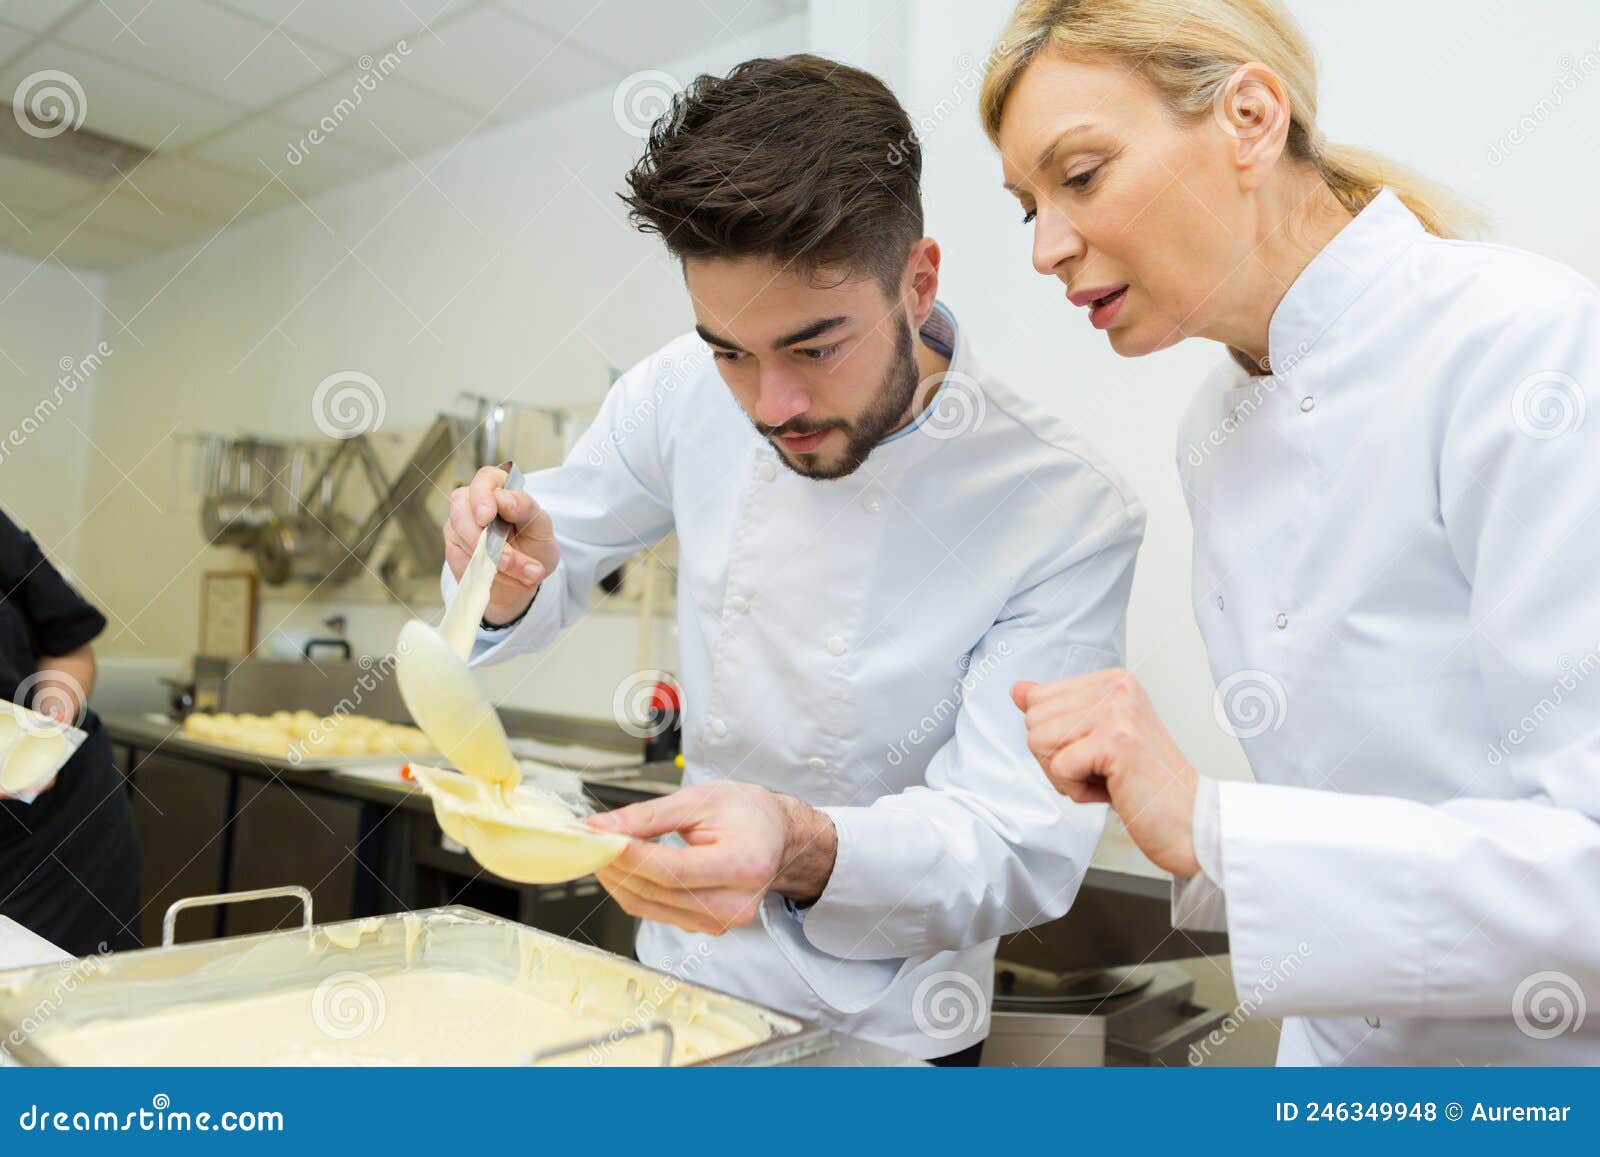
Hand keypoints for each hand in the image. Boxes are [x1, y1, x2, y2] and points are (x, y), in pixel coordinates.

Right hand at [443, 465, 560, 626]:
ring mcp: (458, 528)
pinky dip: (486, 574)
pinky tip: (510, 580)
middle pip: (461, 513)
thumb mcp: (541, 526)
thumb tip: (503, 498)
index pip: (484, 480)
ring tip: (525, 575)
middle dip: (484, 541)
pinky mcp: (454, 552)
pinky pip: (461, 564)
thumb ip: (525, 508)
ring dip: (492, 563)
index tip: (486, 517)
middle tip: (509, 561)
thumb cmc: (534, 543)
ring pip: (461, 542)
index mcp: (497, 487)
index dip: (482, 498)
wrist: (526, 576)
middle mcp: (471, 503)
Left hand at [587, 782, 837, 935]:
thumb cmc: (747, 814)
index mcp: (744, 865)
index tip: (600, 837)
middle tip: (592, 840)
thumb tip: (604, 827)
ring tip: (604, 850)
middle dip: (616, 866)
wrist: (777, 837)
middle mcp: (737, 903)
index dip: (631, 857)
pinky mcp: (708, 927)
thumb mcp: (700, 799)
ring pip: (650, 907)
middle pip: (658, 892)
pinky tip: (626, 868)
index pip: (673, 871)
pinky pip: (657, 913)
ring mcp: (723, 921)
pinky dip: (635, 890)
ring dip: (619, 880)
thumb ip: (649, 816)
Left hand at [1012, 669, 1200, 877]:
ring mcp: (1118, 712)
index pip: (1038, 699)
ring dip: (1066, 775)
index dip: (1056, 740)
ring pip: (1040, 742)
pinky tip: (1112, 790)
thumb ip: (1057, 711)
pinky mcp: (1116, 742)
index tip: (1096, 753)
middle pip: (1034, 721)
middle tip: (1102, 772)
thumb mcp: (1095, 739)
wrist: (1192, 821)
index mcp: (1112, 681)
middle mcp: (1116, 687)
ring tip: (1107, 779)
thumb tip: (1018, 689)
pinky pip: (1059, 767)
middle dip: (1056, 759)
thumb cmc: (1145, 784)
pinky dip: (1077, 791)